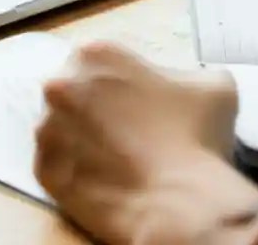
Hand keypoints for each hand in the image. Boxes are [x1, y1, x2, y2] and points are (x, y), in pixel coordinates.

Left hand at [35, 42, 257, 244]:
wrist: (181, 204)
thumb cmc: (196, 138)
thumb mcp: (213, 85)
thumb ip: (191, 73)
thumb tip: (185, 85)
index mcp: (97, 54)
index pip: (102, 62)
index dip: (123, 83)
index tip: (138, 102)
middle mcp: (61, 85)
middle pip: (75, 91)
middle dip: (96, 107)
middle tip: (127, 130)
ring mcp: (47, 129)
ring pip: (61, 128)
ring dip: (83, 138)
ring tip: (117, 157)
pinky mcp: (44, 170)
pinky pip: (56, 165)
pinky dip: (76, 170)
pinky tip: (106, 176)